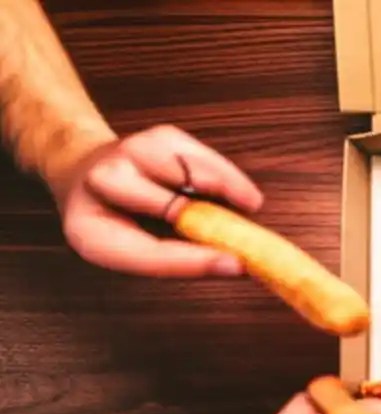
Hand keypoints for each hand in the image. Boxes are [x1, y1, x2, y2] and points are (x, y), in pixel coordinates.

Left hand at [53, 124, 262, 277]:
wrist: (84, 170)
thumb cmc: (116, 221)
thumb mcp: (132, 251)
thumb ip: (176, 258)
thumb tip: (235, 264)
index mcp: (90, 231)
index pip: (146, 252)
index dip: (193, 260)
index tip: (236, 265)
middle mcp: (104, 184)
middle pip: (168, 205)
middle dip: (205, 218)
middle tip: (244, 235)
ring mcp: (132, 152)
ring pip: (192, 170)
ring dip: (226, 187)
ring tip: (251, 205)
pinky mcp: (162, 135)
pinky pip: (205, 158)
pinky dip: (227, 176)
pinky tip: (237, 191)